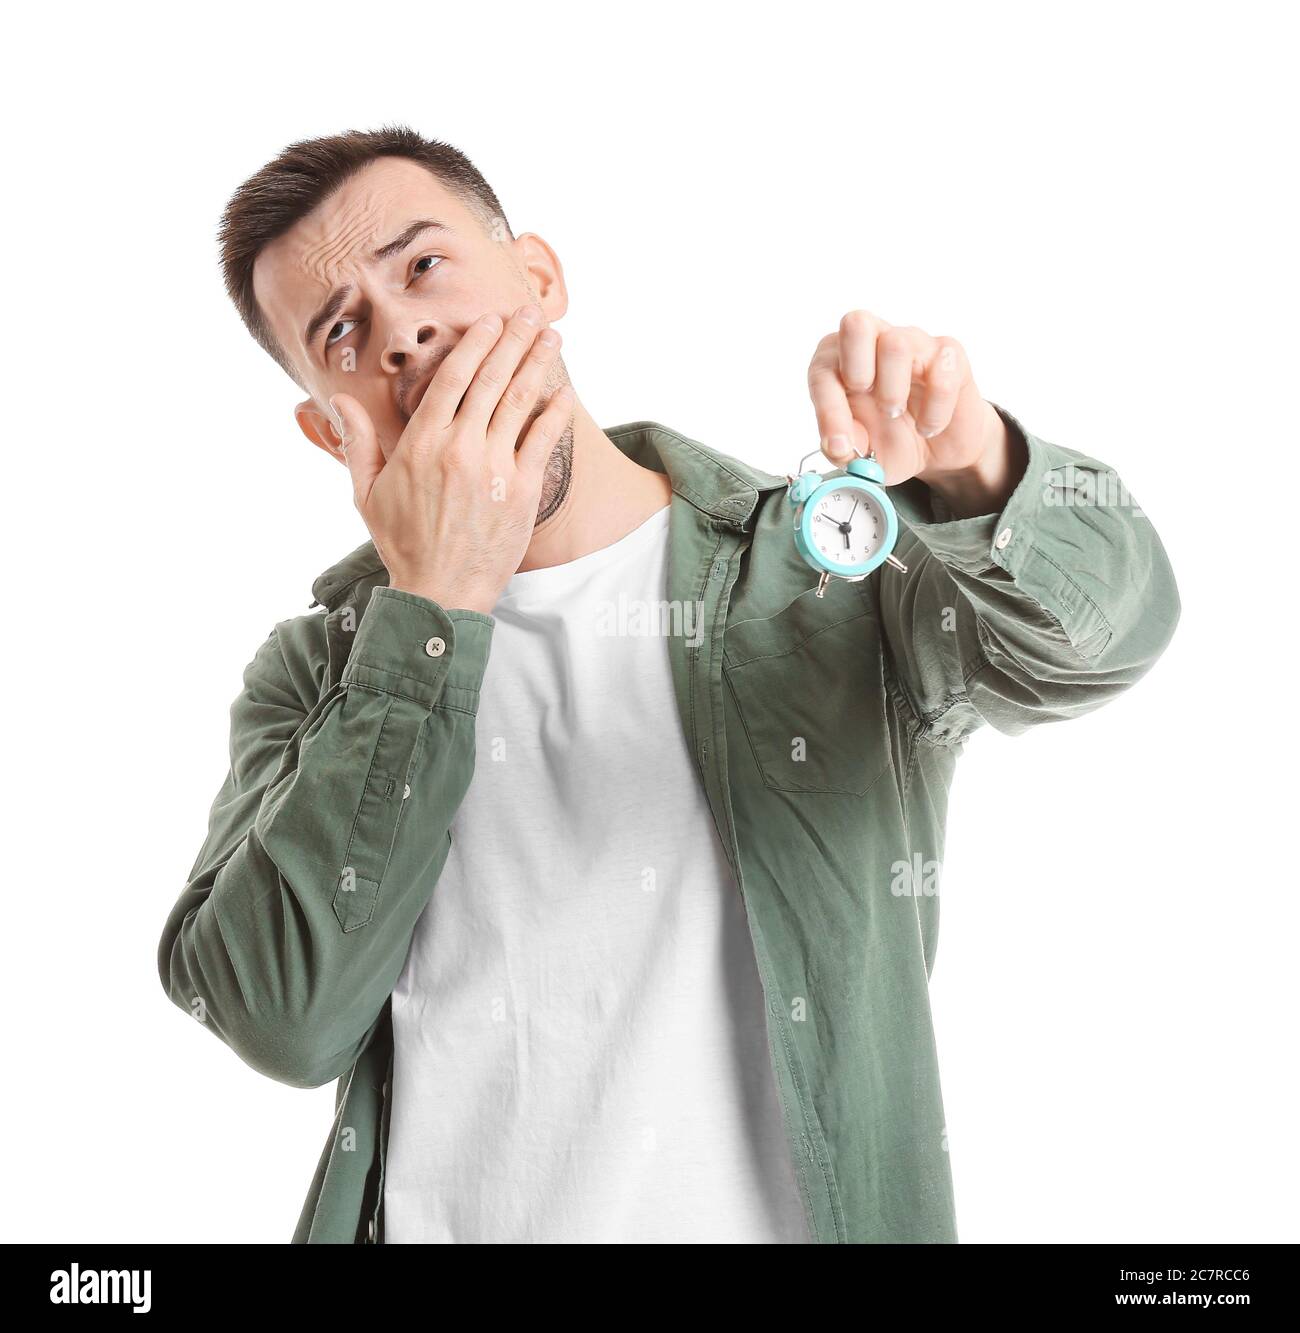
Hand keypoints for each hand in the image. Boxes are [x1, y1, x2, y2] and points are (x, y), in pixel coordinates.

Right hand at [329, 304, 572, 614]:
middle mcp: (460, 447)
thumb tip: (337, 400)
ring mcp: (495, 467)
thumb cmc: (403, 544)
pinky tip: (563, 392)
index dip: (475, 345)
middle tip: (528, 313)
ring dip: (537, 363)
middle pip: (492, 379)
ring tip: (550, 336)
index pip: (452, 378)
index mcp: (423, 442)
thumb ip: (358, 442)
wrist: (441, 591)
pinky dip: (555, 412)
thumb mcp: (367, 493)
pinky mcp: (522, 490)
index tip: (489, 322)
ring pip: (520, 401)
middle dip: (512, 340)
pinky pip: (543, 440)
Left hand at [806, 310, 1022, 516]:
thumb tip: (839, 445)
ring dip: (893, 391)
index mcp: (841, 363)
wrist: (938, 452)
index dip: (828, 409)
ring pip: (895, 343)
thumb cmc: (892, 441)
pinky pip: (942, 371)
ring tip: (896, 415)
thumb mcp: (861, 457)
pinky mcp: (949, 355)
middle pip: (856, 323)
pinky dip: (934, 410)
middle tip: (865, 403)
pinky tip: (928, 426)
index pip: (823, 367)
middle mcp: (875, 342)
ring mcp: (914, 342)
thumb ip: (843, 450)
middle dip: (856, 369)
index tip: (841, 445)